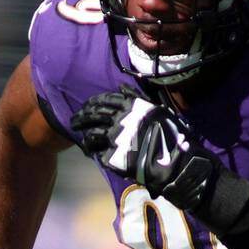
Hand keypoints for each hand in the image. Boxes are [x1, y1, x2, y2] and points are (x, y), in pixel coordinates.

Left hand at [71, 86, 217, 211]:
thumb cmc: (170, 135)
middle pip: (93, 115)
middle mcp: (120, 120)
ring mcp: (115, 139)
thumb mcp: (156, 110)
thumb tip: (120, 86)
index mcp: (131, 107)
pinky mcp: (113, 156)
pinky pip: (98, 153)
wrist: (174, 162)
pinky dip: (93, 153)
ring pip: (92, 134)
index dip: (92, 103)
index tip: (86, 106)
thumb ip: (136, 98)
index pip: (104, 100)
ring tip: (81, 139)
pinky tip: (91, 154)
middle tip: (74, 121)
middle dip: (81, 117)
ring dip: (84, 136)